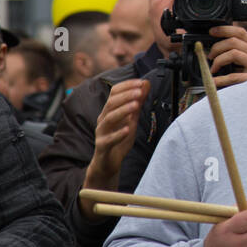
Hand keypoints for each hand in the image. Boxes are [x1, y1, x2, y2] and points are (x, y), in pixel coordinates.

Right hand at [82, 79, 147, 218]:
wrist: (107, 164)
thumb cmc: (119, 140)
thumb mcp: (131, 120)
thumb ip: (137, 103)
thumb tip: (146, 83)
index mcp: (109, 111)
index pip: (114, 93)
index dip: (127, 86)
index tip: (140, 82)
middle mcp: (102, 120)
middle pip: (111, 104)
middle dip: (126, 96)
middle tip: (139, 91)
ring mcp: (101, 133)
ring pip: (108, 119)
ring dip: (122, 111)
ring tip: (135, 106)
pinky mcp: (102, 147)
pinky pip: (108, 139)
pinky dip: (118, 133)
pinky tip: (128, 128)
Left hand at [207, 25, 246, 87]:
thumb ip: (240, 50)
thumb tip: (220, 44)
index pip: (240, 32)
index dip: (224, 30)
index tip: (211, 31)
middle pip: (233, 41)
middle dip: (217, 47)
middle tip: (210, 56)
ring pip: (233, 54)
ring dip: (218, 60)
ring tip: (213, 69)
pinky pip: (234, 76)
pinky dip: (221, 78)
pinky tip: (214, 81)